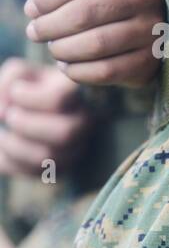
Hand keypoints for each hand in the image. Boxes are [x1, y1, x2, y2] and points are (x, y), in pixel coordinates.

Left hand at [0, 58, 93, 176]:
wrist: (40, 111)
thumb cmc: (30, 87)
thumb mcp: (21, 74)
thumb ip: (12, 80)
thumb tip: (3, 110)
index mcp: (75, 94)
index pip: (58, 100)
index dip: (29, 97)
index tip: (16, 91)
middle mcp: (82, 122)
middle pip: (64, 133)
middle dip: (25, 125)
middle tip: (11, 116)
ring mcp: (74, 148)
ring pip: (47, 156)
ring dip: (13, 146)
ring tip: (2, 135)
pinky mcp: (60, 168)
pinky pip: (34, 172)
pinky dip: (9, 162)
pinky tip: (3, 147)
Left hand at [24, 0, 164, 86]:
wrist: (146, 23)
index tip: (31, 10)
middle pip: (85, 13)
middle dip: (50, 26)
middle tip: (35, 32)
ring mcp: (154, 29)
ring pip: (96, 44)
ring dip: (63, 50)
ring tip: (53, 47)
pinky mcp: (152, 59)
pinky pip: (108, 70)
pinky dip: (79, 71)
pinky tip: (68, 65)